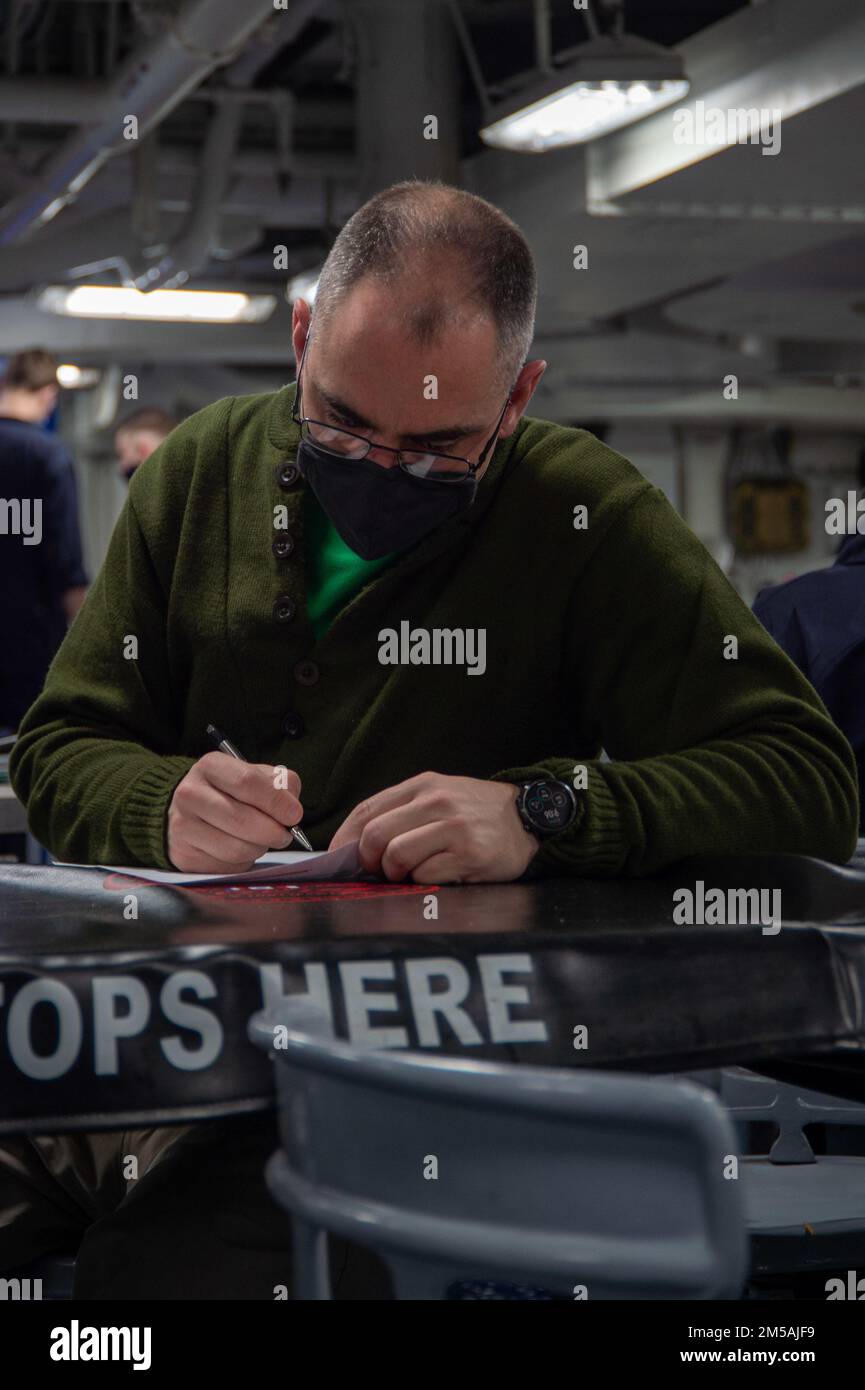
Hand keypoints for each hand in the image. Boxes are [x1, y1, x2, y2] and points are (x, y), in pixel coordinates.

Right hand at [167, 753, 302, 872]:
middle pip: (241, 818)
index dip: (276, 801)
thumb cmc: (232, 793)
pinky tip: (239, 849)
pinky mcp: (185, 855)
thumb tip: (291, 810)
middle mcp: (190, 793)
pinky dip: (243, 861)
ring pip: (236, 848)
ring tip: (260, 840)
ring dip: (259, 848)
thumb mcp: (256, 776)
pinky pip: (227, 866)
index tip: (294, 815)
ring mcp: (182, 826)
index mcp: (211, 766)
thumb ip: (280, 785)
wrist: (191, 813)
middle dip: (273, 831)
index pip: (247, 781)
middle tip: (285, 835)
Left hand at [328, 771, 540, 882]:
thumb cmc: (478, 813)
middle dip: (368, 861)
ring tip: (410, 873)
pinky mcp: (469, 854)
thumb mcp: (440, 796)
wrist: (530, 818)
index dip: (345, 838)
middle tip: (378, 871)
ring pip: (397, 856)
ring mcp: (454, 828)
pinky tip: (438, 874)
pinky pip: (425, 875)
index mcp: (423, 786)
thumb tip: (357, 845)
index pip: (367, 809)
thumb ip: (402, 812)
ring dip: (396, 873)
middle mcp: (437, 802)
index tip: (338, 857)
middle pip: (375, 835)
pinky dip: (423, 881)